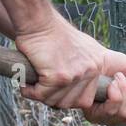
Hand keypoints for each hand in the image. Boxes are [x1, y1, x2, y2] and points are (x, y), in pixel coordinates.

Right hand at [15, 10, 125, 125]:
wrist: (40, 21)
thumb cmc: (55, 36)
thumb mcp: (81, 51)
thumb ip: (86, 72)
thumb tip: (86, 96)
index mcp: (96, 69)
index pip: (86, 100)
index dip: (69, 97)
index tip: (57, 87)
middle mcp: (90, 73)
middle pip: (71, 103)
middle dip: (54, 97)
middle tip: (43, 83)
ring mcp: (76, 76)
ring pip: (57, 102)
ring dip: (42, 94)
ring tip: (37, 78)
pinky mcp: (59, 76)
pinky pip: (43, 95)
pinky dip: (31, 91)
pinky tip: (29, 82)